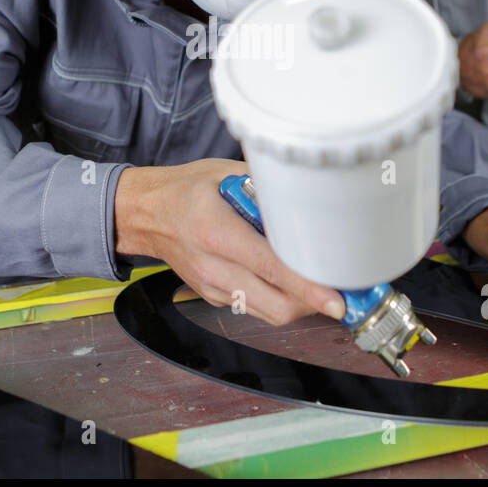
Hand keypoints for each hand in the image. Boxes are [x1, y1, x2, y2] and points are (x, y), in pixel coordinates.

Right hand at [113, 159, 345, 325]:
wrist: (145, 214)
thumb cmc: (186, 190)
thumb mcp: (227, 173)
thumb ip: (269, 188)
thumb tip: (311, 196)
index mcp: (218, 232)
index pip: (273, 268)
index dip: (310, 287)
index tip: (339, 298)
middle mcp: (214, 266)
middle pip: (277, 305)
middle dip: (315, 303)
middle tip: (342, 289)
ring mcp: (213, 288)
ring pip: (270, 312)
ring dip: (300, 303)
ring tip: (320, 283)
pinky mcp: (215, 297)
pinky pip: (256, 307)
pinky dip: (279, 298)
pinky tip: (287, 278)